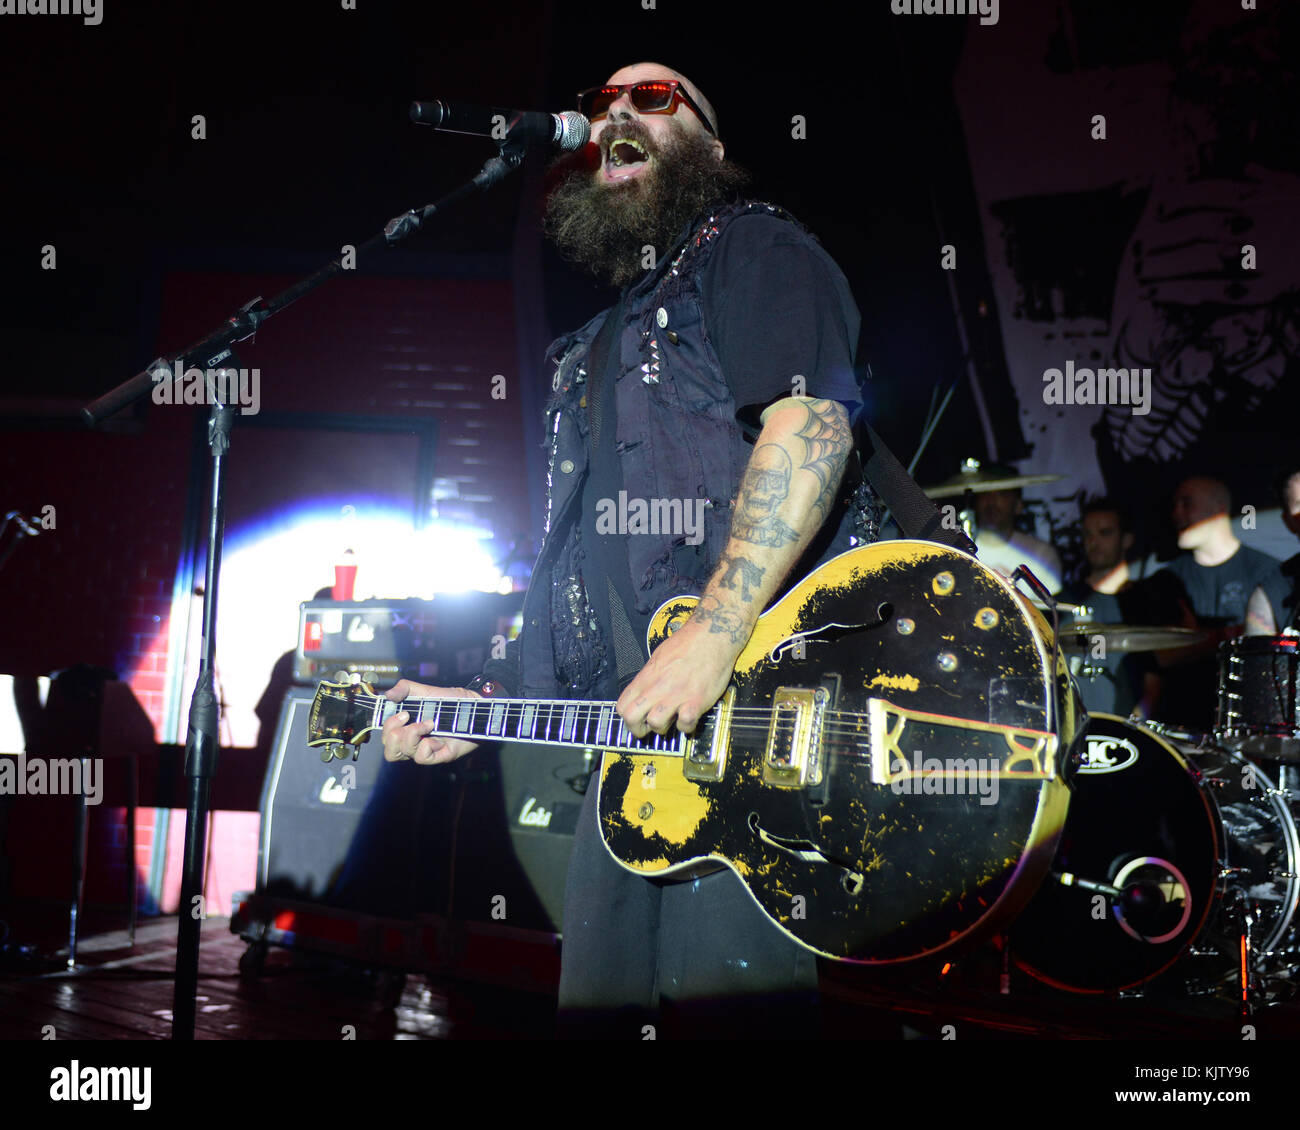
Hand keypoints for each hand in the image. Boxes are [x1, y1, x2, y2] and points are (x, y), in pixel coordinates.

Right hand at [381, 680, 479, 764]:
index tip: (403, 712)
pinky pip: (423, 758)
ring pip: (405, 754)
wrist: (473, 705)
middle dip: (394, 734)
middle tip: (409, 717)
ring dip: (413, 735)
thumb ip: (404, 689)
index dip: (388, 726)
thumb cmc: (449, 700)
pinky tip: (438, 737)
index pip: (386, 737)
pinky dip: (427, 745)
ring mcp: (427, 750)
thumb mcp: (424, 690)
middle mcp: (414, 742)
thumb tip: (388, 695)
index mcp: (407, 729)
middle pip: (390, 752)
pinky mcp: (440, 756)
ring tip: (429, 722)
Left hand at [616, 617, 740, 737]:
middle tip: (649, 728)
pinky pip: (685, 724)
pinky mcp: (696, 701)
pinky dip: (687, 726)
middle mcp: (658, 687)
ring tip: (673, 719)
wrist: (712, 635)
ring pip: (656, 724)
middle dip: (637, 729)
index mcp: (647, 677)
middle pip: (631, 718)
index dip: (627, 717)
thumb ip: (649, 677)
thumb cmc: (687, 643)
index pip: (622, 705)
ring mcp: (676, 695)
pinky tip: (690, 716)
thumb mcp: (658, 657)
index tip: (637, 719)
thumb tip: (643, 692)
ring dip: (663, 728)